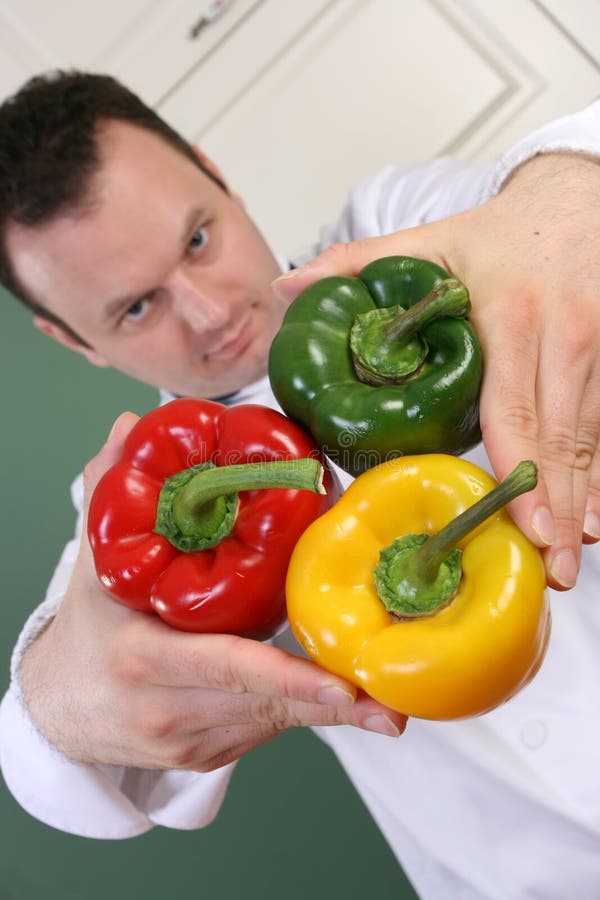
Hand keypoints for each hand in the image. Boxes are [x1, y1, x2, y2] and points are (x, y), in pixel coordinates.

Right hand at [21, 413, 405, 771]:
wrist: (60, 709)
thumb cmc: (86, 634)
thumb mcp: (93, 566)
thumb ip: (110, 492)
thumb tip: (131, 427)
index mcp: (147, 660)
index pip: (228, 667)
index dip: (290, 678)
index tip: (346, 688)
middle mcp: (172, 710)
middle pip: (266, 703)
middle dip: (332, 703)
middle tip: (390, 706)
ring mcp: (192, 742)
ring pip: (274, 719)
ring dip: (317, 699)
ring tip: (372, 696)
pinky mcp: (207, 757)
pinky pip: (265, 728)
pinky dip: (293, 703)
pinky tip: (316, 688)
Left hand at [273, 153, 599, 589]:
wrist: (577, 198)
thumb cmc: (501, 233)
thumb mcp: (430, 240)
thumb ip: (359, 262)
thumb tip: (287, 289)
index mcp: (510, 315)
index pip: (514, 407)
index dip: (521, 470)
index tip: (526, 524)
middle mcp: (564, 336)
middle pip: (562, 439)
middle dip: (558, 510)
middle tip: (551, 568)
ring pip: (594, 440)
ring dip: (584, 503)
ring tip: (570, 560)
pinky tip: (596, 516)